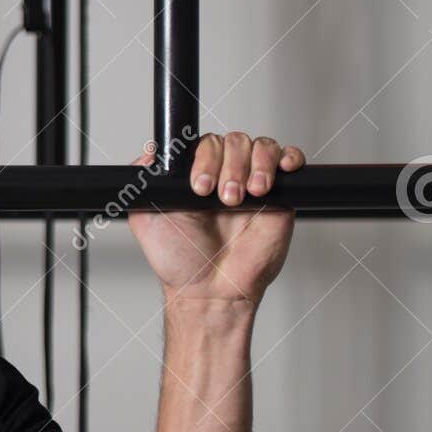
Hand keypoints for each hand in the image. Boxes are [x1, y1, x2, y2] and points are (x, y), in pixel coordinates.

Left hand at [128, 131, 305, 306]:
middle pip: (234, 142)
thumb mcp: (145, 218)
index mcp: (195, 176)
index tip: (199, 187)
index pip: (204, 144)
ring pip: (260, 146)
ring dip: (255, 165)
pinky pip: (288, 160)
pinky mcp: (280, 195)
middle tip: (223, 199)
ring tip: (245, 196)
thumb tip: (149, 152)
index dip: (204, 158)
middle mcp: (224, 175)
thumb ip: (143, 183)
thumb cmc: (180, 260)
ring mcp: (252, 183)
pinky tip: (281, 169)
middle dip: (229, 167)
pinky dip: (288, 157)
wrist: (212, 289)